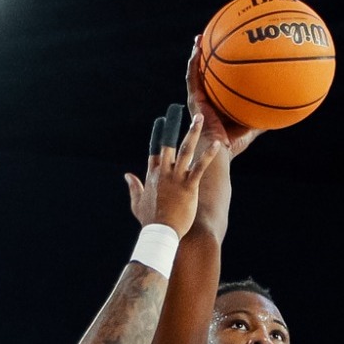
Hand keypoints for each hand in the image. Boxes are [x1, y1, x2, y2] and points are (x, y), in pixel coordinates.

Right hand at [125, 111, 220, 235]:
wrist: (160, 233)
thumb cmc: (150, 221)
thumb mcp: (137, 202)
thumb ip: (133, 187)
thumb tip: (127, 175)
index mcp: (152, 176)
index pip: (155, 150)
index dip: (158, 135)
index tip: (161, 122)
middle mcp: (163, 172)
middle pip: (167, 143)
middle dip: (172, 125)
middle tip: (176, 110)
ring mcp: (176, 177)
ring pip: (185, 149)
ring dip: (192, 131)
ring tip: (199, 117)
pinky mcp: (189, 186)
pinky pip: (200, 166)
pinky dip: (208, 154)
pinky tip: (217, 143)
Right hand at [186, 37, 260, 157]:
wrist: (216, 153)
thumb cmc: (232, 145)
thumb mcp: (252, 127)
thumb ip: (263, 118)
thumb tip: (282, 111)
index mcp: (216, 104)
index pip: (217, 83)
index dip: (219, 69)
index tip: (226, 54)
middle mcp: (206, 99)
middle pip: (205, 73)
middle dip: (207, 56)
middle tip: (210, 40)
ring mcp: (197, 99)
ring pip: (195, 72)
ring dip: (196, 54)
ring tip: (199, 38)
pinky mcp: (193, 100)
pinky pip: (192, 78)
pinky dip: (193, 64)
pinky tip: (197, 51)